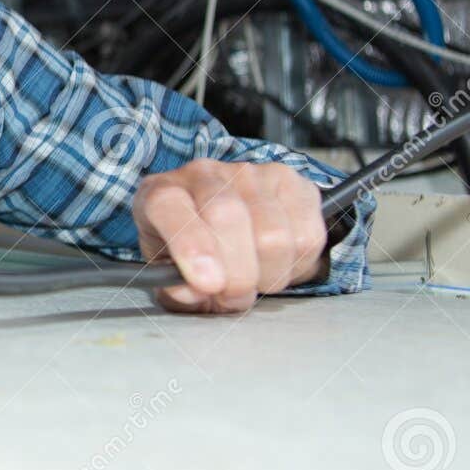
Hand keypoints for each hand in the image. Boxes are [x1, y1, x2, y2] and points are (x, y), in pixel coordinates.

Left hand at [132, 159, 328, 313]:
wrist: (222, 219)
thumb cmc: (189, 247)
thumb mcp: (167, 271)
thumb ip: (175, 286)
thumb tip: (193, 292)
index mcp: (162, 191)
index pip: (168, 205)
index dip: (189, 245)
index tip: (207, 283)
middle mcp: (204, 173)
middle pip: (228, 217)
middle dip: (236, 274)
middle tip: (231, 296)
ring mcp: (252, 173)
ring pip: (274, 234)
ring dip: (267, 275)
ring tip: (254, 279)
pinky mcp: (293, 183)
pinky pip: (308, 237)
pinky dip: (296, 266)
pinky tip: (276, 263)